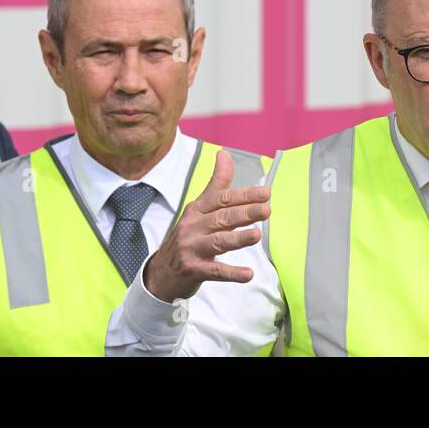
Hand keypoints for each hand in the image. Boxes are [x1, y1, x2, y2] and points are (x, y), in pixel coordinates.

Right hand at [143, 149, 270, 301]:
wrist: (161, 272)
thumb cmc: (187, 237)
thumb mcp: (198, 209)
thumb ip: (216, 184)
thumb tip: (224, 153)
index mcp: (196, 209)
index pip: (221, 198)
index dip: (243, 195)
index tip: (265, 193)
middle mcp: (192, 226)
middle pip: (221, 218)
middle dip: (245, 213)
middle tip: (267, 210)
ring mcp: (191, 249)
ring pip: (218, 242)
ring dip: (238, 239)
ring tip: (257, 235)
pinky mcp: (193, 270)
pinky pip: (215, 271)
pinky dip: (232, 273)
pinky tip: (248, 274)